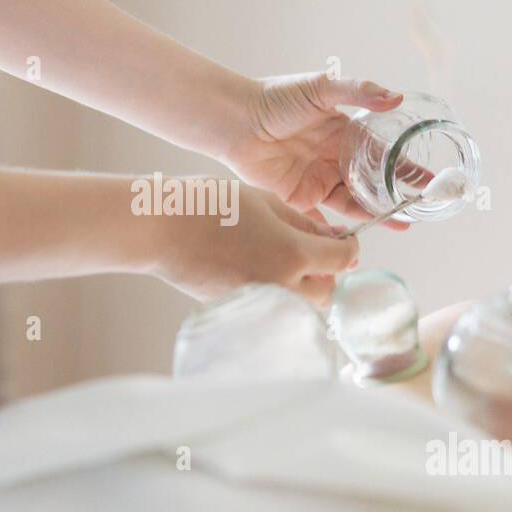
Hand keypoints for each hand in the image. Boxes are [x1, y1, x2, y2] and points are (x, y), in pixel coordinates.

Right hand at [148, 183, 358, 305]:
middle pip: (327, 292)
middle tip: (315, 252)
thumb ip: (305, 223)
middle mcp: (282, 286)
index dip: (349, 247)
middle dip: (327, 273)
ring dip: (304, 287)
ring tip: (285, 262)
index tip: (343, 240)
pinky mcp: (241, 309)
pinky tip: (257, 268)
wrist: (162, 231)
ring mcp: (260, 301)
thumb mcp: (266, 202)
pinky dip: (276, 291)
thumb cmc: (212, 205)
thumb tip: (334, 237)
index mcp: (294, 254)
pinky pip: (273, 305)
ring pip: (301, 304)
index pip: (343, 260)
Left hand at [221, 73, 410, 228]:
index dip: (407, 166)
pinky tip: (358, 239)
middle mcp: (336, 159)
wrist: (237, 120)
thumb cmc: (276, 98)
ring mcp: (319, 180)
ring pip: (354, 202)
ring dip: (377, 213)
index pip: (385, 153)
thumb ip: (358, 92)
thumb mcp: (321, 89)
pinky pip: (324, 217)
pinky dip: (339, 230)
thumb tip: (396, 98)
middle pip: (374, 182)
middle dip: (398, 195)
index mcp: (346, 133)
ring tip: (403, 224)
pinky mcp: (299, 198)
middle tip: (424, 208)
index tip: (431, 179)